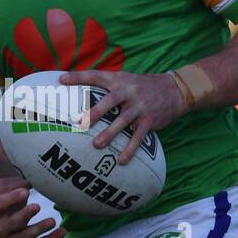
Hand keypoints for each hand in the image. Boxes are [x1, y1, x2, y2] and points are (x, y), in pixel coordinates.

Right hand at [0, 176, 64, 237]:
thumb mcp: (1, 191)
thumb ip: (15, 184)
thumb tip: (32, 180)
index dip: (12, 199)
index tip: (25, 192)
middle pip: (12, 223)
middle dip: (25, 215)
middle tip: (37, 206)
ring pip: (26, 237)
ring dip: (40, 229)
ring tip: (52, 221)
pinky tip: (62, 231)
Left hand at [60, 69, 185, 164]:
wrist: (175, 90)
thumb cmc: (142, 87)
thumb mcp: (126, 79)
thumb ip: (106, 86)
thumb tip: (78, 92)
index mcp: (119, 80)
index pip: (97, 76)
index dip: (79, 77)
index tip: (61, 80)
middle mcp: (129, 91)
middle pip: (110, 100)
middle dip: (95, 111)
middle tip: (80, 122)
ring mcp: (140, 106)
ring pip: (124, 119)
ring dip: (110, 133)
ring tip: (97, 145)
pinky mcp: (150, 120)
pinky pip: (139, 136)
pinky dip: (130, 148)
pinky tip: (121, 160)